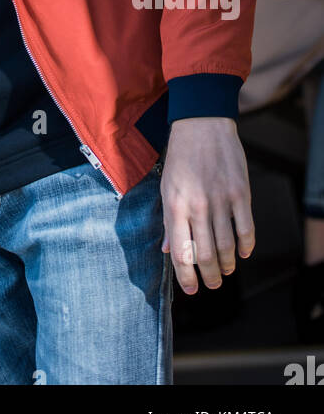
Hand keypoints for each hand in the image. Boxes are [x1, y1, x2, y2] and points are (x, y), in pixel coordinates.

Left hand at [160, 117, 254, 294]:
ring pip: (227, 247)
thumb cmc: (181, 155)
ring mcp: (220, 200)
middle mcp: (197, 206)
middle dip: (210, 276)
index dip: (186, 277)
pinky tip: (243, 252)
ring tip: (227, 271)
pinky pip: (246, 229)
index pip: (181, 253)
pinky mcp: (240, 193)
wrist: (202, 123)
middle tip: (213, 284)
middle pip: (205, 255)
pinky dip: (246, 246)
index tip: (191, 290)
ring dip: (228, 265)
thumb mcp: (166, 186)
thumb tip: (168, 251)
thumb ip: (169, 220)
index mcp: (174, 205)